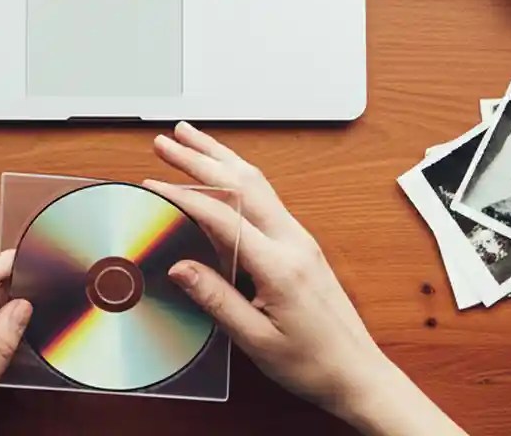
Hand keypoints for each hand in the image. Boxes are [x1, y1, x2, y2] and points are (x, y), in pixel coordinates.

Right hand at [147, 123, 465, 435]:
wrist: (357, 373)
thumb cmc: (313, 362)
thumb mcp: (257, 341)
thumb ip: (217, 300)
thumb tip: (180, 268)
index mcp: (280, 265)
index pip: (223, 217)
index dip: (183, 197)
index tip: (153, 184)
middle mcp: (293, 242)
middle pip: (242, 183)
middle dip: (201, 156)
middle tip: (167, 140)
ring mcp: (299, 239)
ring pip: (257, 183)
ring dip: (221, 157)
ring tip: (191, 138)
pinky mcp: (301, 244)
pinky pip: (266, 198)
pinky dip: (238, 176)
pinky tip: (224, 172)